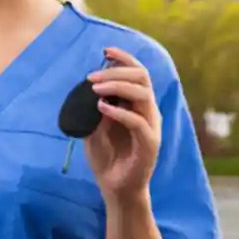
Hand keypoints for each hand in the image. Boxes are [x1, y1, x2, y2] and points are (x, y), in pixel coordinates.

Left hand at [83, 46, 161, 202]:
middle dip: (116, 71)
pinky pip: (138, 122)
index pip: (139, 74)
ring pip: (143, 95)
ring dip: (117, 87)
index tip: (105, 50)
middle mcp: (148, 112)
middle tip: (91, 76)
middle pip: (142, 79)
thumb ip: (93, 107)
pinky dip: (119, 112)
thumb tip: (87, 85)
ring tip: (94, 89)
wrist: (115, 188)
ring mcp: (151, 127)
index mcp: (138, 106)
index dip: (125, 59)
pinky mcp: (149, 144)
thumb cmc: (106, 157)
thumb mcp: (94, 126)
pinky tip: (101, 108)